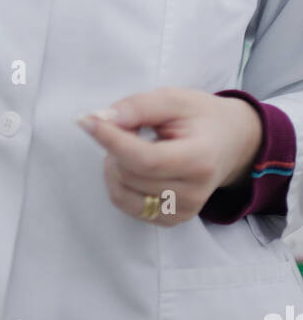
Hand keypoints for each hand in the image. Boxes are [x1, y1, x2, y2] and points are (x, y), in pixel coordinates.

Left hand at [75, 87, 262, 226]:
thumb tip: (100, 119)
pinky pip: (127, 205)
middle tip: (128, 127)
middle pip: (130, 175)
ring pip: (122, 193)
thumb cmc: (200, 117)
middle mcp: (193, 194)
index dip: (111, 140)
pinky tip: (135, 166)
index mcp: (199, 160)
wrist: (231, 143)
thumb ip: (137, 107)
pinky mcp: (172, 220)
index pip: (145, 159)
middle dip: (114, 147)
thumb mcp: (173, 98)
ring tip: (133, 145)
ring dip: (115, 165)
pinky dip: (121, 183)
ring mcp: (183, 212)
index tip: (87, 120)